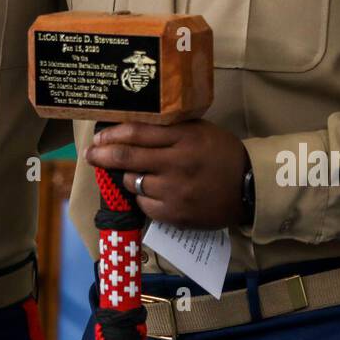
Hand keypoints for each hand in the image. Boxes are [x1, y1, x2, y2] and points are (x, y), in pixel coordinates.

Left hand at [85, 121, 249, 229]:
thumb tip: (130, 126)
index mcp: (183, 137)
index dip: (111, 135)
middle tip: (90, 154)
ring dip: (125, 177)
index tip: (98, 137)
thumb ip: (170, 127)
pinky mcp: (176, 214)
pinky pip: (145, 204)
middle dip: (101, 155)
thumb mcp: (199, 130)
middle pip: (126, 157)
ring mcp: (175, 190)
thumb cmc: (221, 153)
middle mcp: (176, 163)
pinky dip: (142, 197)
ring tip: (127, 173)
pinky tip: (149, 191)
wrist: (249, 187)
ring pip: (133, 182)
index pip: (137, 132)